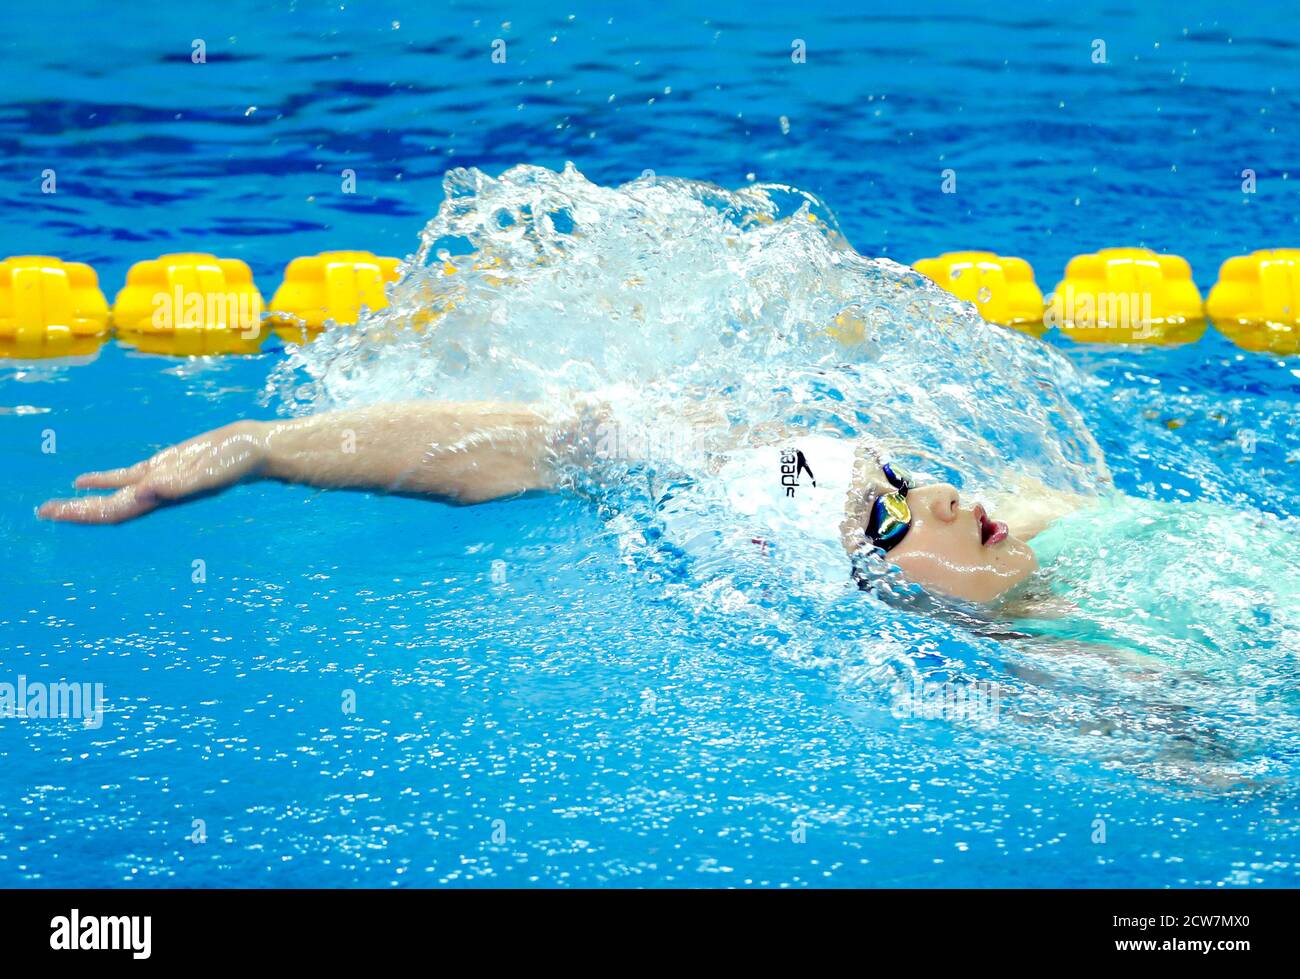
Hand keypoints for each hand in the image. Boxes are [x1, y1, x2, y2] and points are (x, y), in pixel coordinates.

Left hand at [37, 421, 266, 524]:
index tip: (56, 513)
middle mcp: (155, 493)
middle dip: (76, 510)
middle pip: (108, 507)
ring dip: (84, 500)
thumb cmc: (236, 462)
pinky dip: (103, 480)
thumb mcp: (208, 472)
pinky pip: (125, 476)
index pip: (115, 510)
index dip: (85, 513)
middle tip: (43, 512)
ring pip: (112, 494)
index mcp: (162, 497)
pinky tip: (83, 481)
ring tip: (55, 505)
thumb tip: (147, 490)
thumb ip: (181, 484)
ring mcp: (158, 479)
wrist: (253, 449)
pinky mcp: (164, 465)